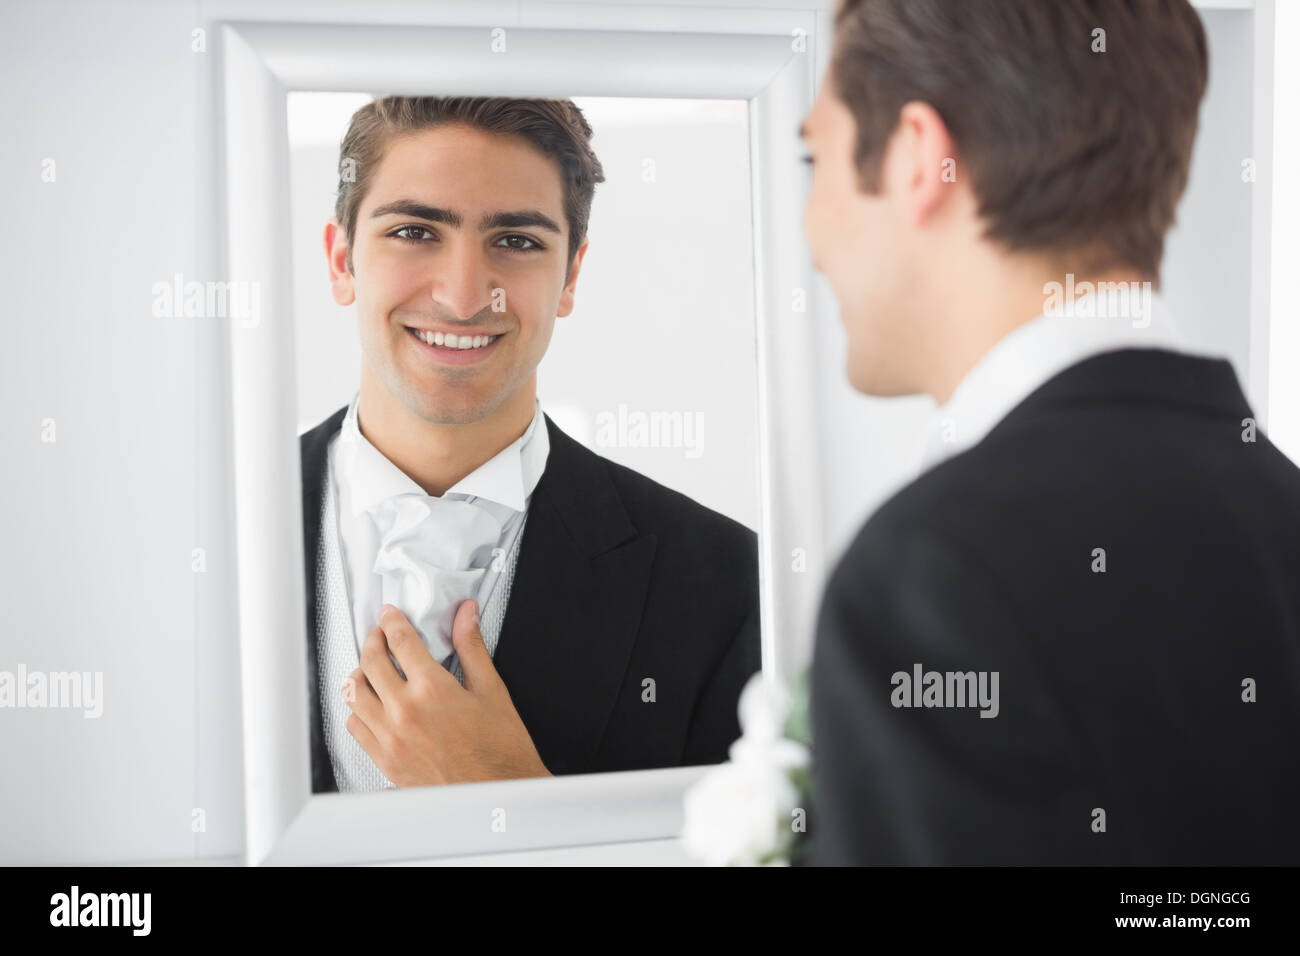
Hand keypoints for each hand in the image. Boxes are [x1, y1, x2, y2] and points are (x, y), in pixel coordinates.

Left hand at [342, 600, 551, 786]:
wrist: (499, 797)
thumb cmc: (501, 751)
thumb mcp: (492, 690)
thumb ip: (472, 648)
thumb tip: (466, 616)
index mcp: (433, 690)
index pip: (400, 641)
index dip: (393, 621)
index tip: (390, 615)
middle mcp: (405, 712)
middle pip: (370, 662)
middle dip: (373, 640)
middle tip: (380, 634)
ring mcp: (391, 739)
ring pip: (355, 694)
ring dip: (361, 673)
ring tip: (371, 667)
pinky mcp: (386, 762)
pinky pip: (355, 728)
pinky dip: (358, 710)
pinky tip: (371, 705)